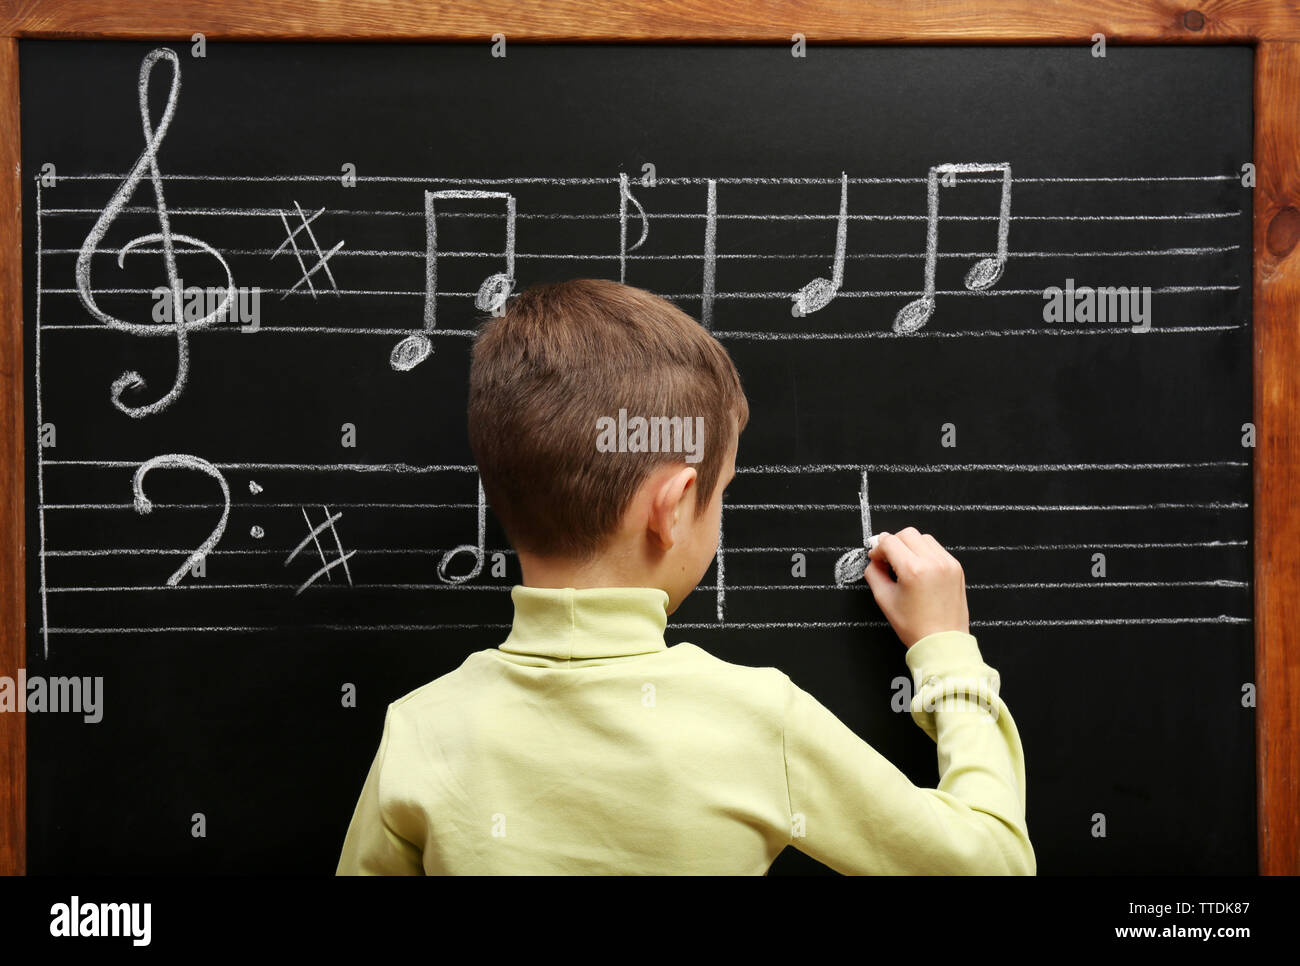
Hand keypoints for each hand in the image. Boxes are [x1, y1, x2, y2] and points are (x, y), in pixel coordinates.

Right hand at [863, 527, 969, 647]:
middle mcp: (933, 562)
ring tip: (905, 564)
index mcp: (913, 570)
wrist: (943, 641)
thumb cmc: (915, 626)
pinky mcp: (956, 568)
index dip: (878, 548)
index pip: (890, 542)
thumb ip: (874, 574)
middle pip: (907, 534)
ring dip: (910, 546)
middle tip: (888, 559)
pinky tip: (919, 569)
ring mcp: (948, 563)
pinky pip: (937, 549)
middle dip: (894, 543)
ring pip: (924, 538)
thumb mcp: (884, 600)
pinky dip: (925, 553)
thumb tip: (874, 560)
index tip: (875, 558)